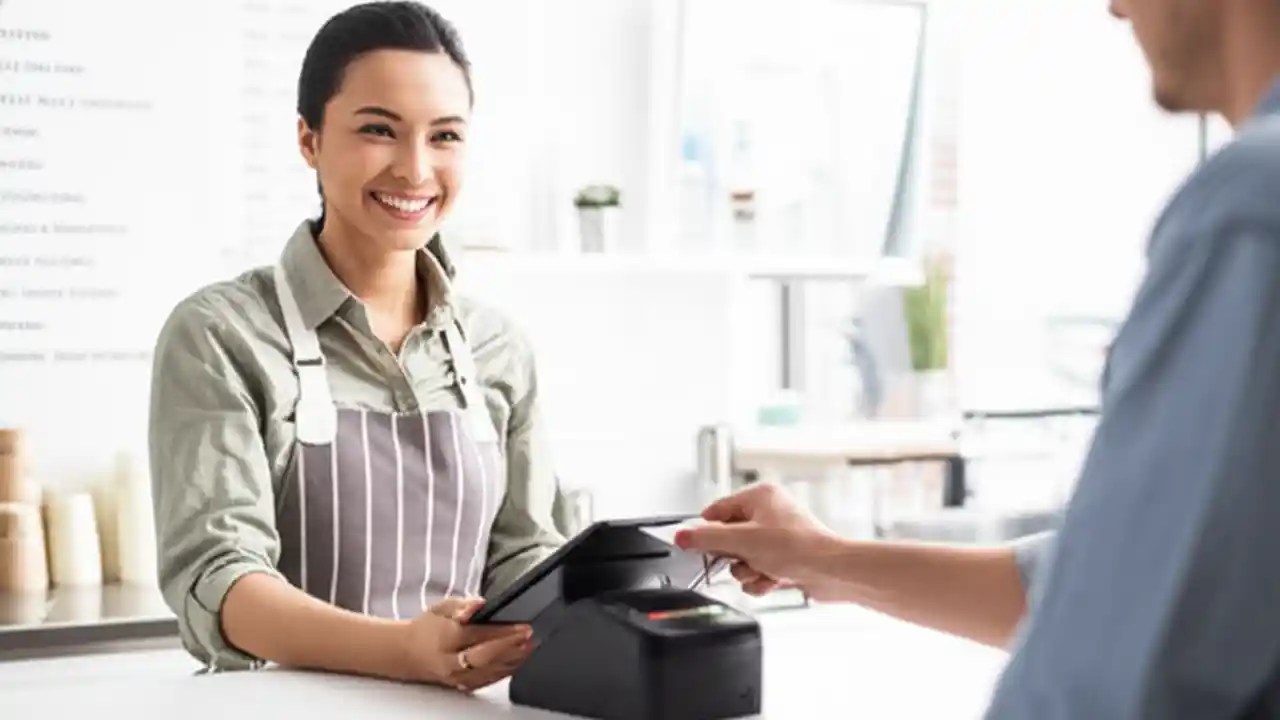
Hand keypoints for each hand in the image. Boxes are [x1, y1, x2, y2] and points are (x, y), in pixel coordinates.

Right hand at [399, 597, 533, 691]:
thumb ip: (462, 604)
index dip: (503, 631)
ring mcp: (456, 677)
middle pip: (486, 657)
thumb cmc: (429, 626)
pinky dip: (505, 672)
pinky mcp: (462, 685)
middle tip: (530, 637)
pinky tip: (518, 662)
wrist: (409, 653)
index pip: (478, 635)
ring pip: (490, 672)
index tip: (523, 626)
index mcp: (446, 637)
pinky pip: (488, 681)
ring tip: (530, 648)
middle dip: (511, 647)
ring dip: (513, 660)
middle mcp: (450, 661)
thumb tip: (479, 604)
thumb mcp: (442, 607)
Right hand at [675, 483, 845, 599]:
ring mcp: (778, 537)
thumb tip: (682, 536)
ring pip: (743, 558)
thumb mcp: (742, 541)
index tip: (697, 546)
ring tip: (762, 571)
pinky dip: (761, 580)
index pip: (717, 510)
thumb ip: (707, 539)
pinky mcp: (785, 559)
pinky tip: (772, 581)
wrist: (831, 572)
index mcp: (760, 496)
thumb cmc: (797, 547)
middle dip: (734, 557)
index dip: (707, 531)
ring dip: (748, 571)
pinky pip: (758, 571)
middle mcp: (770, 513)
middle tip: (743, 558)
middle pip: (729, 538)